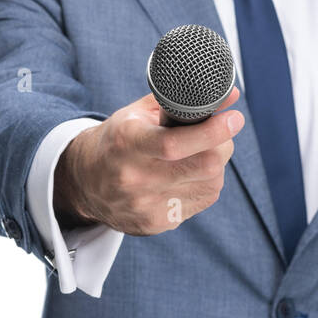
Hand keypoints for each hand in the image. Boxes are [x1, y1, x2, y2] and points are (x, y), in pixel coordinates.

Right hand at [53, 87, 243, 235]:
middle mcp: (135, 177)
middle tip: (221, 132)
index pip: (174, 144)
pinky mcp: (156, 223)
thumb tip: (231, 93)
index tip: (234, 117)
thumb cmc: (117, 140)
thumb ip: (182, 101)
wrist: (84, 184)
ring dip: (216, 165)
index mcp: (126, 143)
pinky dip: (206, 182)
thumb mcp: (139, 113)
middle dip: (222, 145)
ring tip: (200, 152)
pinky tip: (191, 172)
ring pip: (210, 183)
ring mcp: (146, 205)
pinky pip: (203, 200)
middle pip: (204, 166)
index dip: (212, 131)